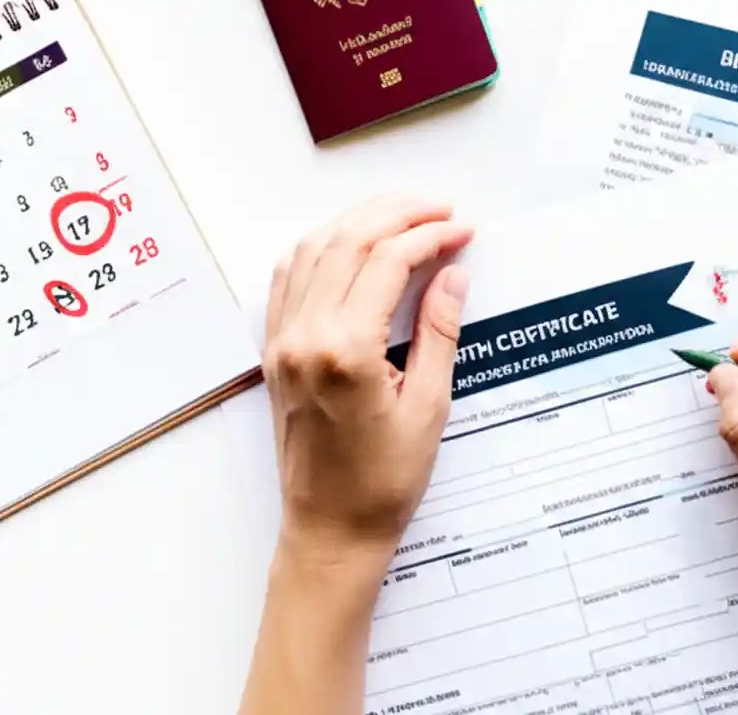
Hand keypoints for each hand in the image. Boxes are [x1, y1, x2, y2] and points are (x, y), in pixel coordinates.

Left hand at [264, 194, 473, 560]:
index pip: (387, 262)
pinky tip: (349, 246)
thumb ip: (438, 332)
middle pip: (347, 242)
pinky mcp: (274, 353)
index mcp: (345, 351)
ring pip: (313, 250)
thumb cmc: (383, 482)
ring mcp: (283, 343)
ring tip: (402, 216)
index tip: (463, 231)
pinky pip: (288, 280)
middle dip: (397, 214)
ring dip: (358, 223)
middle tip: (440, 209)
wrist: (331, 529)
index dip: (430, 236)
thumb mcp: (428, 407)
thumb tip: (453, 274)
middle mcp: (305, 337)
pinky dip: (320, 249)